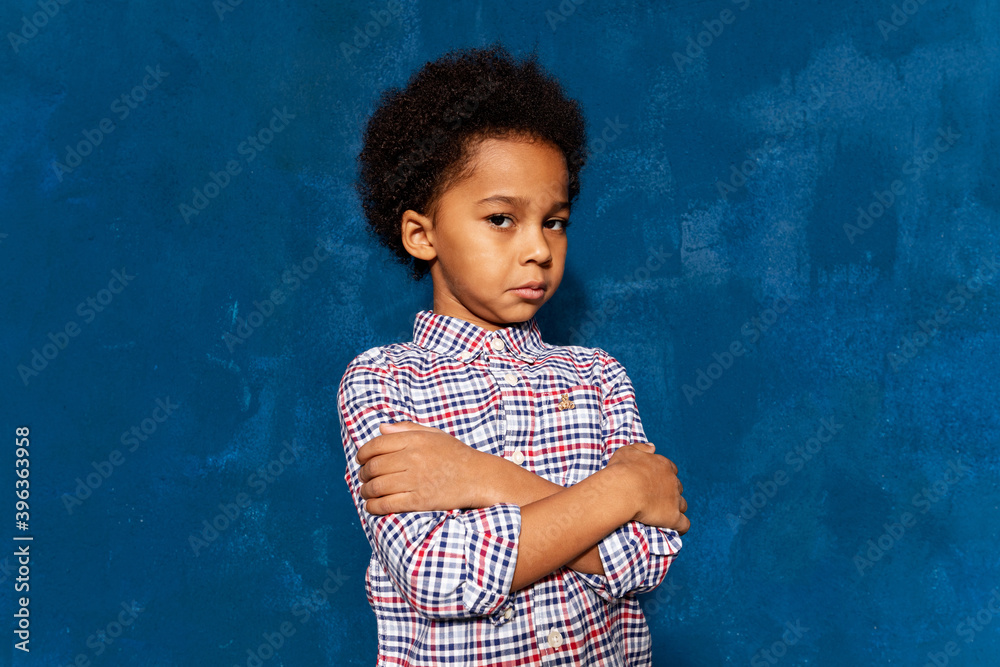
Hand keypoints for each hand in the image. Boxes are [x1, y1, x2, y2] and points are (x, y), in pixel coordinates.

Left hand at [355, 421, 493, 514]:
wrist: (478, 477)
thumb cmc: (455, 454)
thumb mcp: (434, 434)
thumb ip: (406, 429)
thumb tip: (381, 428)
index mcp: (415, 440)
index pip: (376, 445)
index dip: (363, 454)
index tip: (360, 460)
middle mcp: (413, 458)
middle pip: (374, 467)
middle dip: (363, 474)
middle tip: (363, 478)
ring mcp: (416, 480)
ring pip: (377, 486)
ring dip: (366, 491)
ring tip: (366, 492)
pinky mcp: (419, 500)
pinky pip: (388, 504)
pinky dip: (374, 506)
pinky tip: (372, 506)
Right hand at [606, 442, 689, 534]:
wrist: (622, 490)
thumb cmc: (621, 470)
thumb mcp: (627, 451)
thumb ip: (641, 447)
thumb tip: (652, 447)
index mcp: (663, 465)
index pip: (671, 470)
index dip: (665, 477)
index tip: (656, 483)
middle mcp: (672, 481)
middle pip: (677, 488)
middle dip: (671, 492)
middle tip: (658, 499)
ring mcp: (674, 499)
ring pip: (682, 505)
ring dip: (676, 508)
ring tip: (665, 515)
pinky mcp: (673, 517)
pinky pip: (684, 524)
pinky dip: (681, 527)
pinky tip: (676, 530)